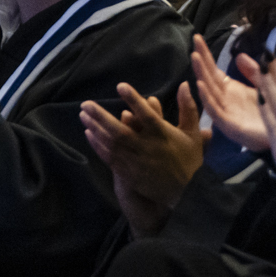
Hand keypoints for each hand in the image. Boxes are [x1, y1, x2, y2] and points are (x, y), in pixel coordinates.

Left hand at [81, 82, 207, 235]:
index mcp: (163, 135)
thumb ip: (188, 108)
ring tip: (83, 114)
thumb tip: (184, 84)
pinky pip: (109, 157)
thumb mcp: (192, 133)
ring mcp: (135, 161)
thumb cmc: (187, 158)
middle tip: (86, 104)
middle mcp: (147, 147)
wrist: (182, 192)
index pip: (147, 114)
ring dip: (95, 128)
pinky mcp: (127, 172)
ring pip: (111, 143)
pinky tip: (88, 133)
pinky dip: (97, 145)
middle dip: (101, 116)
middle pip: (120, 130)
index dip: (134, 100)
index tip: (120, 86)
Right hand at [189, 34, 269, 153]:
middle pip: (208, 77)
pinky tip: (200, 85)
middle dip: (201, 60)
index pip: (214, 70)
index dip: (206, 55)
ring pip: (209, 91)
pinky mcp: (229, 126)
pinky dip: (206, 98)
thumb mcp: (264, 86)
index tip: (198, 38)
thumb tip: (238, 55)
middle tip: (195, 42)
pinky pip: (214, 111)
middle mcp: (224, 100)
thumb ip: (253, 72)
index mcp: (231, 90)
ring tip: (195, 58)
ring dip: (201, 74)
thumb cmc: (273, 113)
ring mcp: (225, 112)